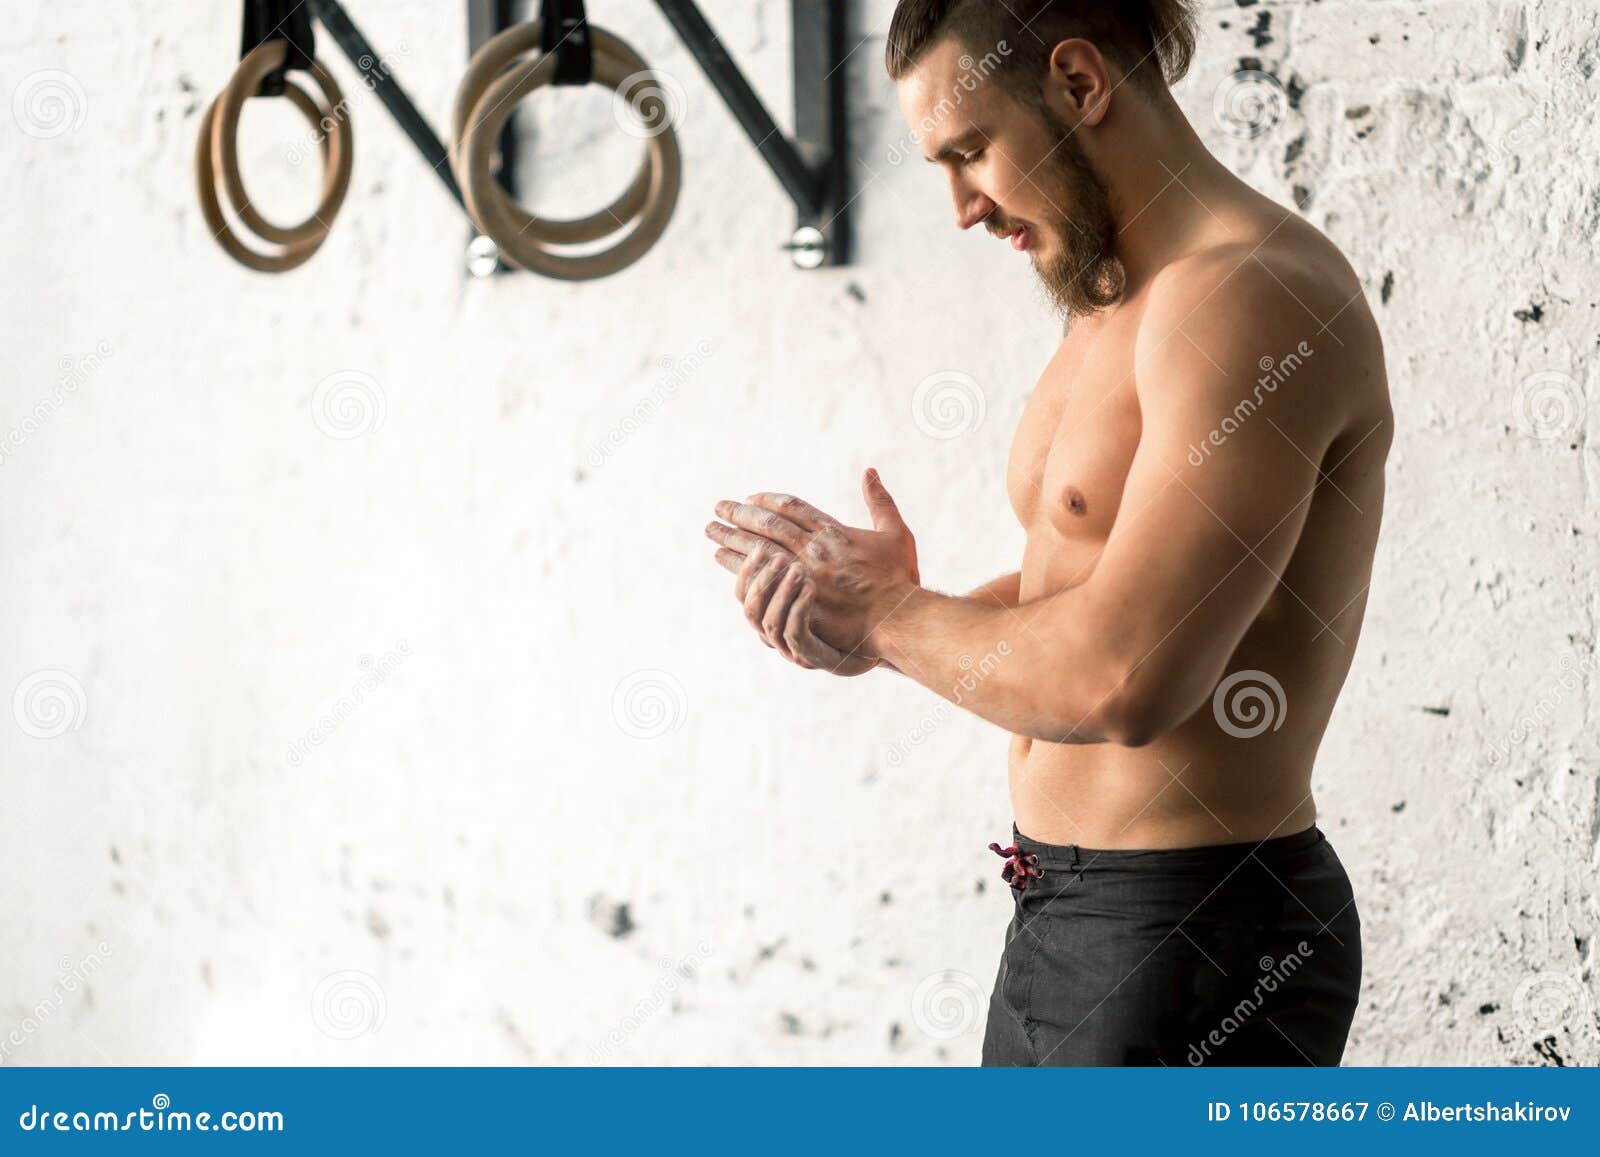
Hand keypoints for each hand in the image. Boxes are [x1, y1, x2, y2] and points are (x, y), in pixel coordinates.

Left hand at [706, 468, 920, 663]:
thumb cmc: (898, 578)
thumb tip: (869, 471)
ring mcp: (802, 575)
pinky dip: (738, 566)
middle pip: (767, 525)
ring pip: (758, 549)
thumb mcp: (895, 533)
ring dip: (731, 538)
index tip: (749, 499)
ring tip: (712, 530)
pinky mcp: (796, 599)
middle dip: (739, 514)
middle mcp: (813, 549)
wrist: (896, 618)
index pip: (791, 507)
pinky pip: (759, 579)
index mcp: (833, 531)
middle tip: (718, 508)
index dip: (766, 501)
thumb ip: (880, 501)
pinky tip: (723, 559)